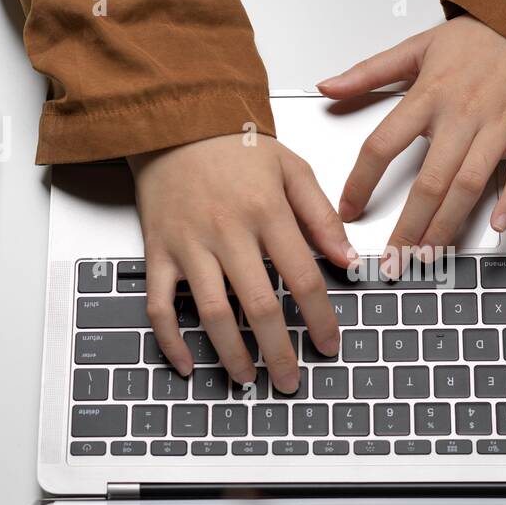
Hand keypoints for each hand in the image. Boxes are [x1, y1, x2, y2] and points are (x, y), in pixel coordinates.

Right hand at [129, 134, 356, 393]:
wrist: (174, 123)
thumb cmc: (235, 147)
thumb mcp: (292, 169)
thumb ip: (322, 216)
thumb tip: (347, 261)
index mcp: (267, 213)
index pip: (302, 279)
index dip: (319, 319)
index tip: (329, 346)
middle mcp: (228, 233)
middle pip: (260, 306)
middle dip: (279, 352)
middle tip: (290, 381)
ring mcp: (189, 246)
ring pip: (212, 313)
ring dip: (231, 354)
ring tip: (248, 380)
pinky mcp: (158, 252)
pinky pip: (159, 306)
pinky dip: (171, 340)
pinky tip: (188, 364)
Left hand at [318, 15, 505, 277]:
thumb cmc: (480, 38)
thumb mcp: (418, 45)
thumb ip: (369, 71)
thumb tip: (326, 87)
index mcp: (430, 93)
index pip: (383, 144)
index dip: (362, 182)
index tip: (349, 210)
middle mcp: (463, 113)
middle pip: (429, 180)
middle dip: (408, 227)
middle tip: (393, 261)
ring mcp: (500, 125)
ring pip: (469, 184)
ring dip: (448, 225)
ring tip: (430, 255)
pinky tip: (495, 226)